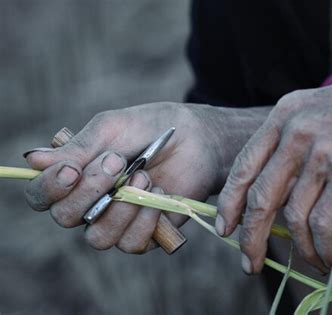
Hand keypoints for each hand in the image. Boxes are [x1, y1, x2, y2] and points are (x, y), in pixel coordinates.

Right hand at [24, 102, 267, 252]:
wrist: (197, 138)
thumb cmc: (151, 128)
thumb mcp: (112, 128)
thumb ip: (78, 148)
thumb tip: (31, 160)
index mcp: (77, 176)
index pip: (42, 195)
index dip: (49, 188)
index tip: (71, 169)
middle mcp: (92, 203)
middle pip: (65, 218)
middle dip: (90, 191)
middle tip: (118, 161)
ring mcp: (119, 221)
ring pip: (98, 238)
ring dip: (120, 207)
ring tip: (144, 176)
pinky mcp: (146, 233)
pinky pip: (132, 243)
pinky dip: (145, 219)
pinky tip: (158, 193)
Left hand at [216, 66, 331, 273]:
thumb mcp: (317, 112)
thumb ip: (290, 143)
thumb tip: (272, 193)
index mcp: (284, 114)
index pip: (243, 166)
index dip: (229, 203)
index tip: (223, 228)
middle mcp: (297, 131)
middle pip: (260, 196)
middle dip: (250, 237)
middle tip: (249, 263)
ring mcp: (322, 152)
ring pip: (292, 215)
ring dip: (296, 248)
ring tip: (305, 260)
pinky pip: (323, 224)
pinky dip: (322, 247)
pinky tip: (325, 256)